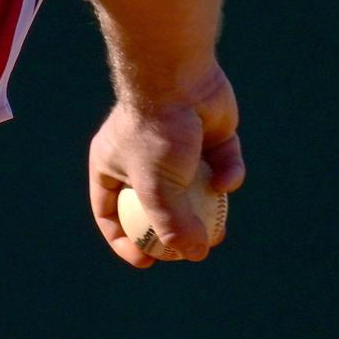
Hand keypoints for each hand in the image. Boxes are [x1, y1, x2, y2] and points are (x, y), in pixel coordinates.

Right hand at [88, 63, 244, 266]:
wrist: (179, 78)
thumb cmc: (155, 131)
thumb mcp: (157, 188)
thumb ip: (172, 224)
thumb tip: (192, 254)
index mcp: (110, 166)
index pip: (111, 213)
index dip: (126, 241)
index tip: (148, 261)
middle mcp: (140, 158)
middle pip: (157, 204)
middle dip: (175, 230)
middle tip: (190, 251)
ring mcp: (176, 146)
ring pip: (192, 188)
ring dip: (207, 209)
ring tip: (219, 233)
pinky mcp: (208, 134)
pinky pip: (218, 163)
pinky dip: (226, 174)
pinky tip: (228, 179)